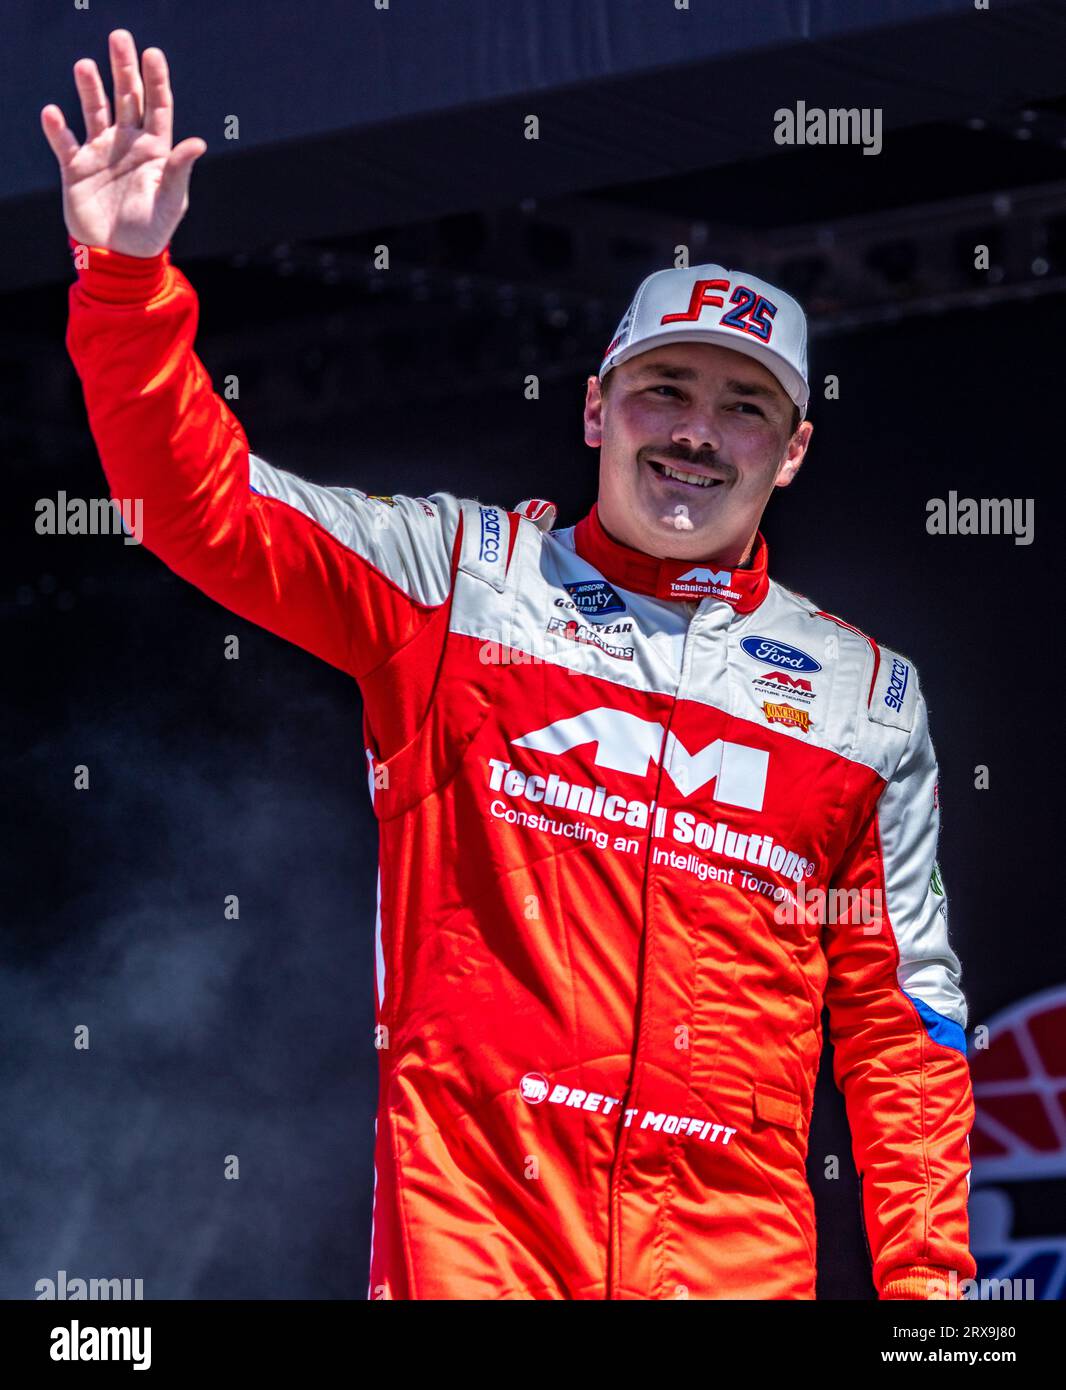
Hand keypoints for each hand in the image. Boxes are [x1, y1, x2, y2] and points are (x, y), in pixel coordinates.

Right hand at [40, 28, 205, 257]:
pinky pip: (64, 143)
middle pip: (126, 98)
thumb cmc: (151, 233)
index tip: (152, 53)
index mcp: (155, 151)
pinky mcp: (76, 168)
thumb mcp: (170, 203)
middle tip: (120, 38)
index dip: (155, 80)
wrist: (119, 258)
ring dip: (89, 88)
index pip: (157, 107)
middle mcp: (128, 145)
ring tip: (84, 66)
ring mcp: (101, 154)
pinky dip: (57, 129)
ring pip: (94, 111)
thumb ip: (178, 171)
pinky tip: (53, 114)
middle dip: (123, 69)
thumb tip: (197, 142)